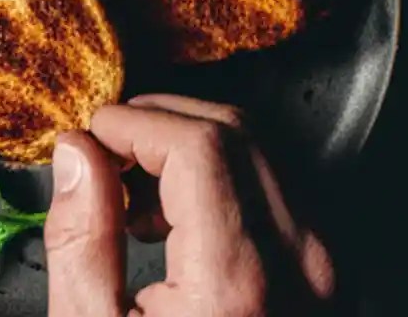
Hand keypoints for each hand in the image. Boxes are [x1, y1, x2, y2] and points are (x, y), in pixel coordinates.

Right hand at [44, 95, 334, 316]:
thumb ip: (80, 239)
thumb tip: (77, 155)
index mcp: (238, 283)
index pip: (196, 144)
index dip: (131, 123)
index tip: (89, 138)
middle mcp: (300, 267)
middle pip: (235, 133)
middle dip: (159, 124)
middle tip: (104, 155)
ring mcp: (326, 271)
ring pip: (263, 152)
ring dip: (191, 149)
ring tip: (133, 198)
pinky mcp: (330, 277)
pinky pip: (279, 190)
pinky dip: (224, 180)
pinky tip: (177, 222)